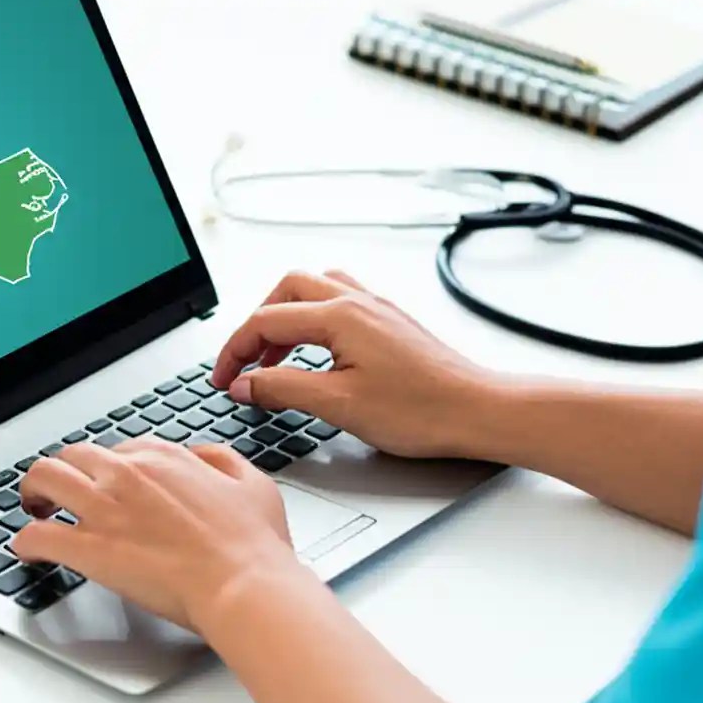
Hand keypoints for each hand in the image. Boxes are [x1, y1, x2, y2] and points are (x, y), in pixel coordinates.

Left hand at [11, 438, 306, 630]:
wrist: (244, 584)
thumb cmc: (253, 546)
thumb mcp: (252, 483)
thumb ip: (221, 460)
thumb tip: (200, 454)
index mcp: (163, 458)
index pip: (120, 449)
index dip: (110, 468)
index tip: (107, 483)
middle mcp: (128, 474)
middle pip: (73, 456)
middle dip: (63, 472)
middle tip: (60, 491)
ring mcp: (105, 509)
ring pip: (44, 479)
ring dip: (33, 492)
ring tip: (33, 507)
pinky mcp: (90, 548)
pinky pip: (38, 536)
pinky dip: (26, 543)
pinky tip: (28, 551)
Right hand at [211, 270, 494, 458]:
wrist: (479, 412)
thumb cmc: (422, 410)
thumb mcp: (338, 405)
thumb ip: (283, 389)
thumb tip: (245, 384)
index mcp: (340, 316)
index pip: (265, 321)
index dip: (234, 351)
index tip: (223, 378)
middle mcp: (358, 302)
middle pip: (286, 290)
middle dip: (256, 324)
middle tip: (243, 362)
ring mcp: (378, 309)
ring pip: (316, 289)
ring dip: (286, 315)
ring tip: (275, 356)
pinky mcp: (392, 323)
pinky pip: (340, 302)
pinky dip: (315, 320)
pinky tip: (317, 351)